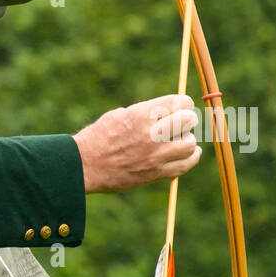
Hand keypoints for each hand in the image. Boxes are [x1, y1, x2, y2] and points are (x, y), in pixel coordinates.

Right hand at [74, 95, 200, 193]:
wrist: (85, 165)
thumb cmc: (99, 137)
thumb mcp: (120, 115)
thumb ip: (146, 113)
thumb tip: (169, 111)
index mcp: (140, 115)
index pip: (178, 102)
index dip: (184, 102)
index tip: (183, 105)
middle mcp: (151, 134)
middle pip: (188, 120)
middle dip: (188, 119)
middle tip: (183, 121)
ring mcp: (155, 156)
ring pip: (190, 143)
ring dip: (188, 139)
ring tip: (180, 140)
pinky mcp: (156, 174)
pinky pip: (185, 165)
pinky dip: (190, 158)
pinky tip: (186, 154)